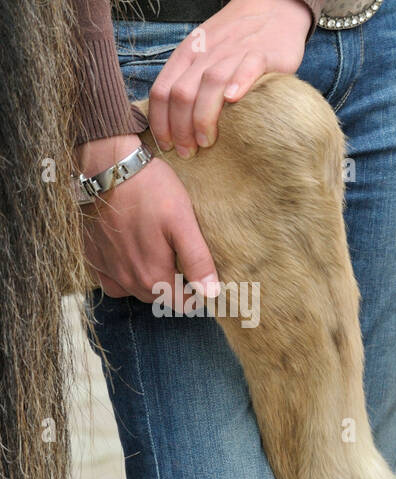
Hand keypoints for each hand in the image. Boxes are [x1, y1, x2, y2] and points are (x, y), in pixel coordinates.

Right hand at [77, 134, 218, 303]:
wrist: (105, 165)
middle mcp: (126, 279)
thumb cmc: (150, 190)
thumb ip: (197, 260)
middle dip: (175, 288)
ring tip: (162, 259)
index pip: (182, 304)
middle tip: (186, 264)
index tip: (203, 278)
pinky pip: (110, 280)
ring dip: (151, 282)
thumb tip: (211, 293)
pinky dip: (124, 276)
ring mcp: (106, 267)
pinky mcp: (91, 254)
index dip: (197, 295)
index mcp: (152, 276)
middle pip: (159, 297)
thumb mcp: (183, 222)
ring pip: (135, 290)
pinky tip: (133, 257)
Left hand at [149, 0, 312, 157]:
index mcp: (186, 56)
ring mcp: (233, 54)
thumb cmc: (236, 40)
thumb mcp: (203, 54)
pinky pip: (247, 69)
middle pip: (182, 93)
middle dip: (179, 128)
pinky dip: (239, 84)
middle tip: (188, 153)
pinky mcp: (261, 55)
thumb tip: (176, 120)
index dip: (161, 122)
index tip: (167, 146)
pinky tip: (234, 101)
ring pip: (209, 85)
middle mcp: (205, 55)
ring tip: (207, 143)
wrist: (271, 10)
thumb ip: (190, 80)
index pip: (162, 91)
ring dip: (203, 118)